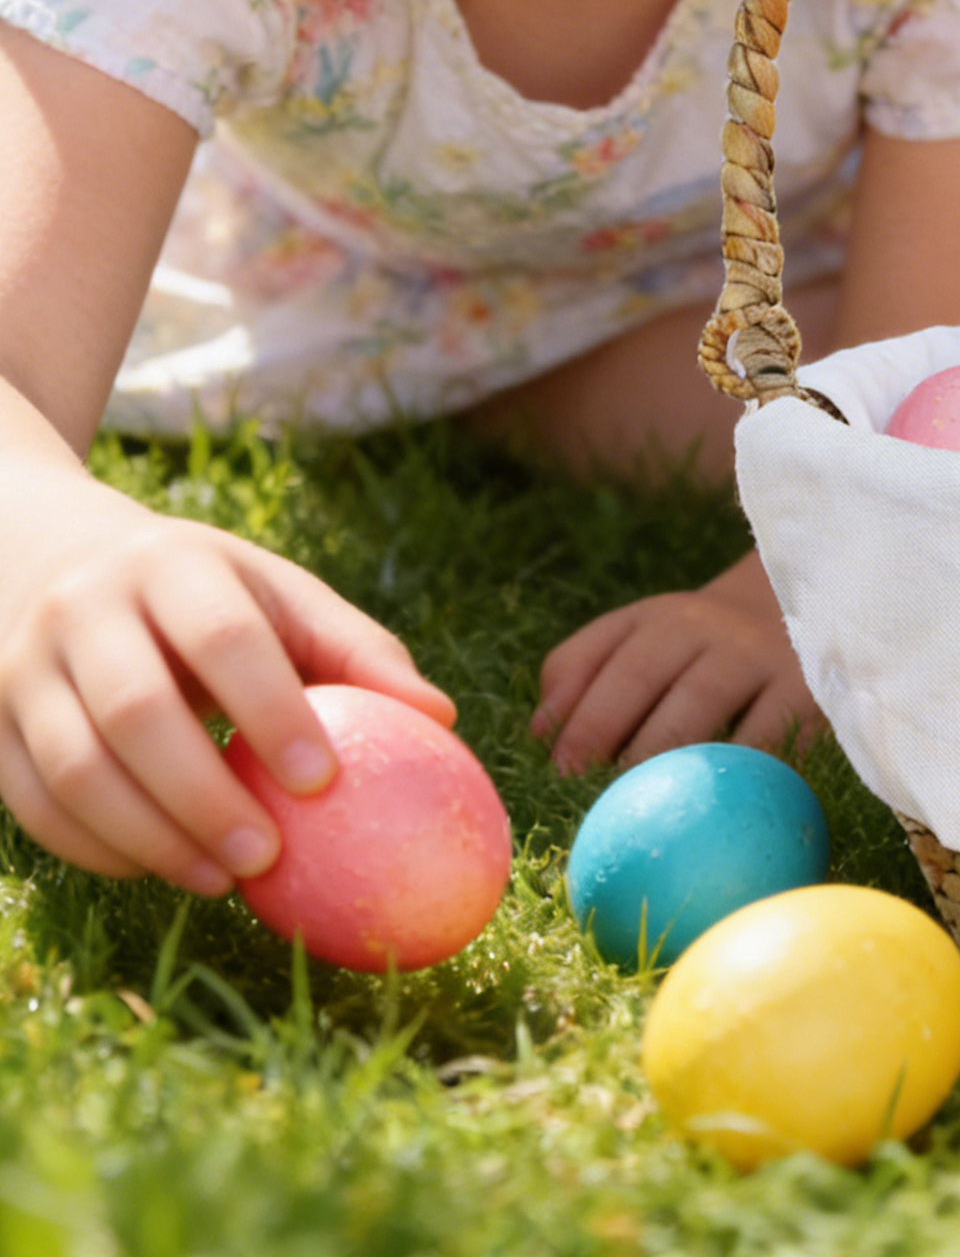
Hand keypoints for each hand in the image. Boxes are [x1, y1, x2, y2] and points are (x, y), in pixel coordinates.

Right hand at [0, 478, 454, 897]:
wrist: (49, 556)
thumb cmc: (207, 594)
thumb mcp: (279, 595)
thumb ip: (358, 650)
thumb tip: (442, 719)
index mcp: (174, 566)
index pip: (223, 638)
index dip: (272, 709)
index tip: (323, 780)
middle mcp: (87, 611)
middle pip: (137, 714)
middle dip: (205, 796)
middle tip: (271, 855)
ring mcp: (24, 668)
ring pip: (75, 769)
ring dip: (150, 838)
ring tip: (225, 879)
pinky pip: (33, 803)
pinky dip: (96, 849)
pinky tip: (161, 869)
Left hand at [534, 550, 822, 773]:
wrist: (803, 610)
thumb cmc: (703, 648)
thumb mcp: (644, 637)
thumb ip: (584, 670)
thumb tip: (542, 729)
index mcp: (656, 618)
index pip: (601, 653)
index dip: (574, 709)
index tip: (557, 763)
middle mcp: (703, 626)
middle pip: (641, 671)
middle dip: (603, 729)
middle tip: (581, 785)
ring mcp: (755, 653)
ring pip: (699, 699)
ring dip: (660, 753)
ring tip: (638, 799)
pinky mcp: (804, 688)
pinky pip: (766, 734)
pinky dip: (736, 770)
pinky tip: (716, 804)